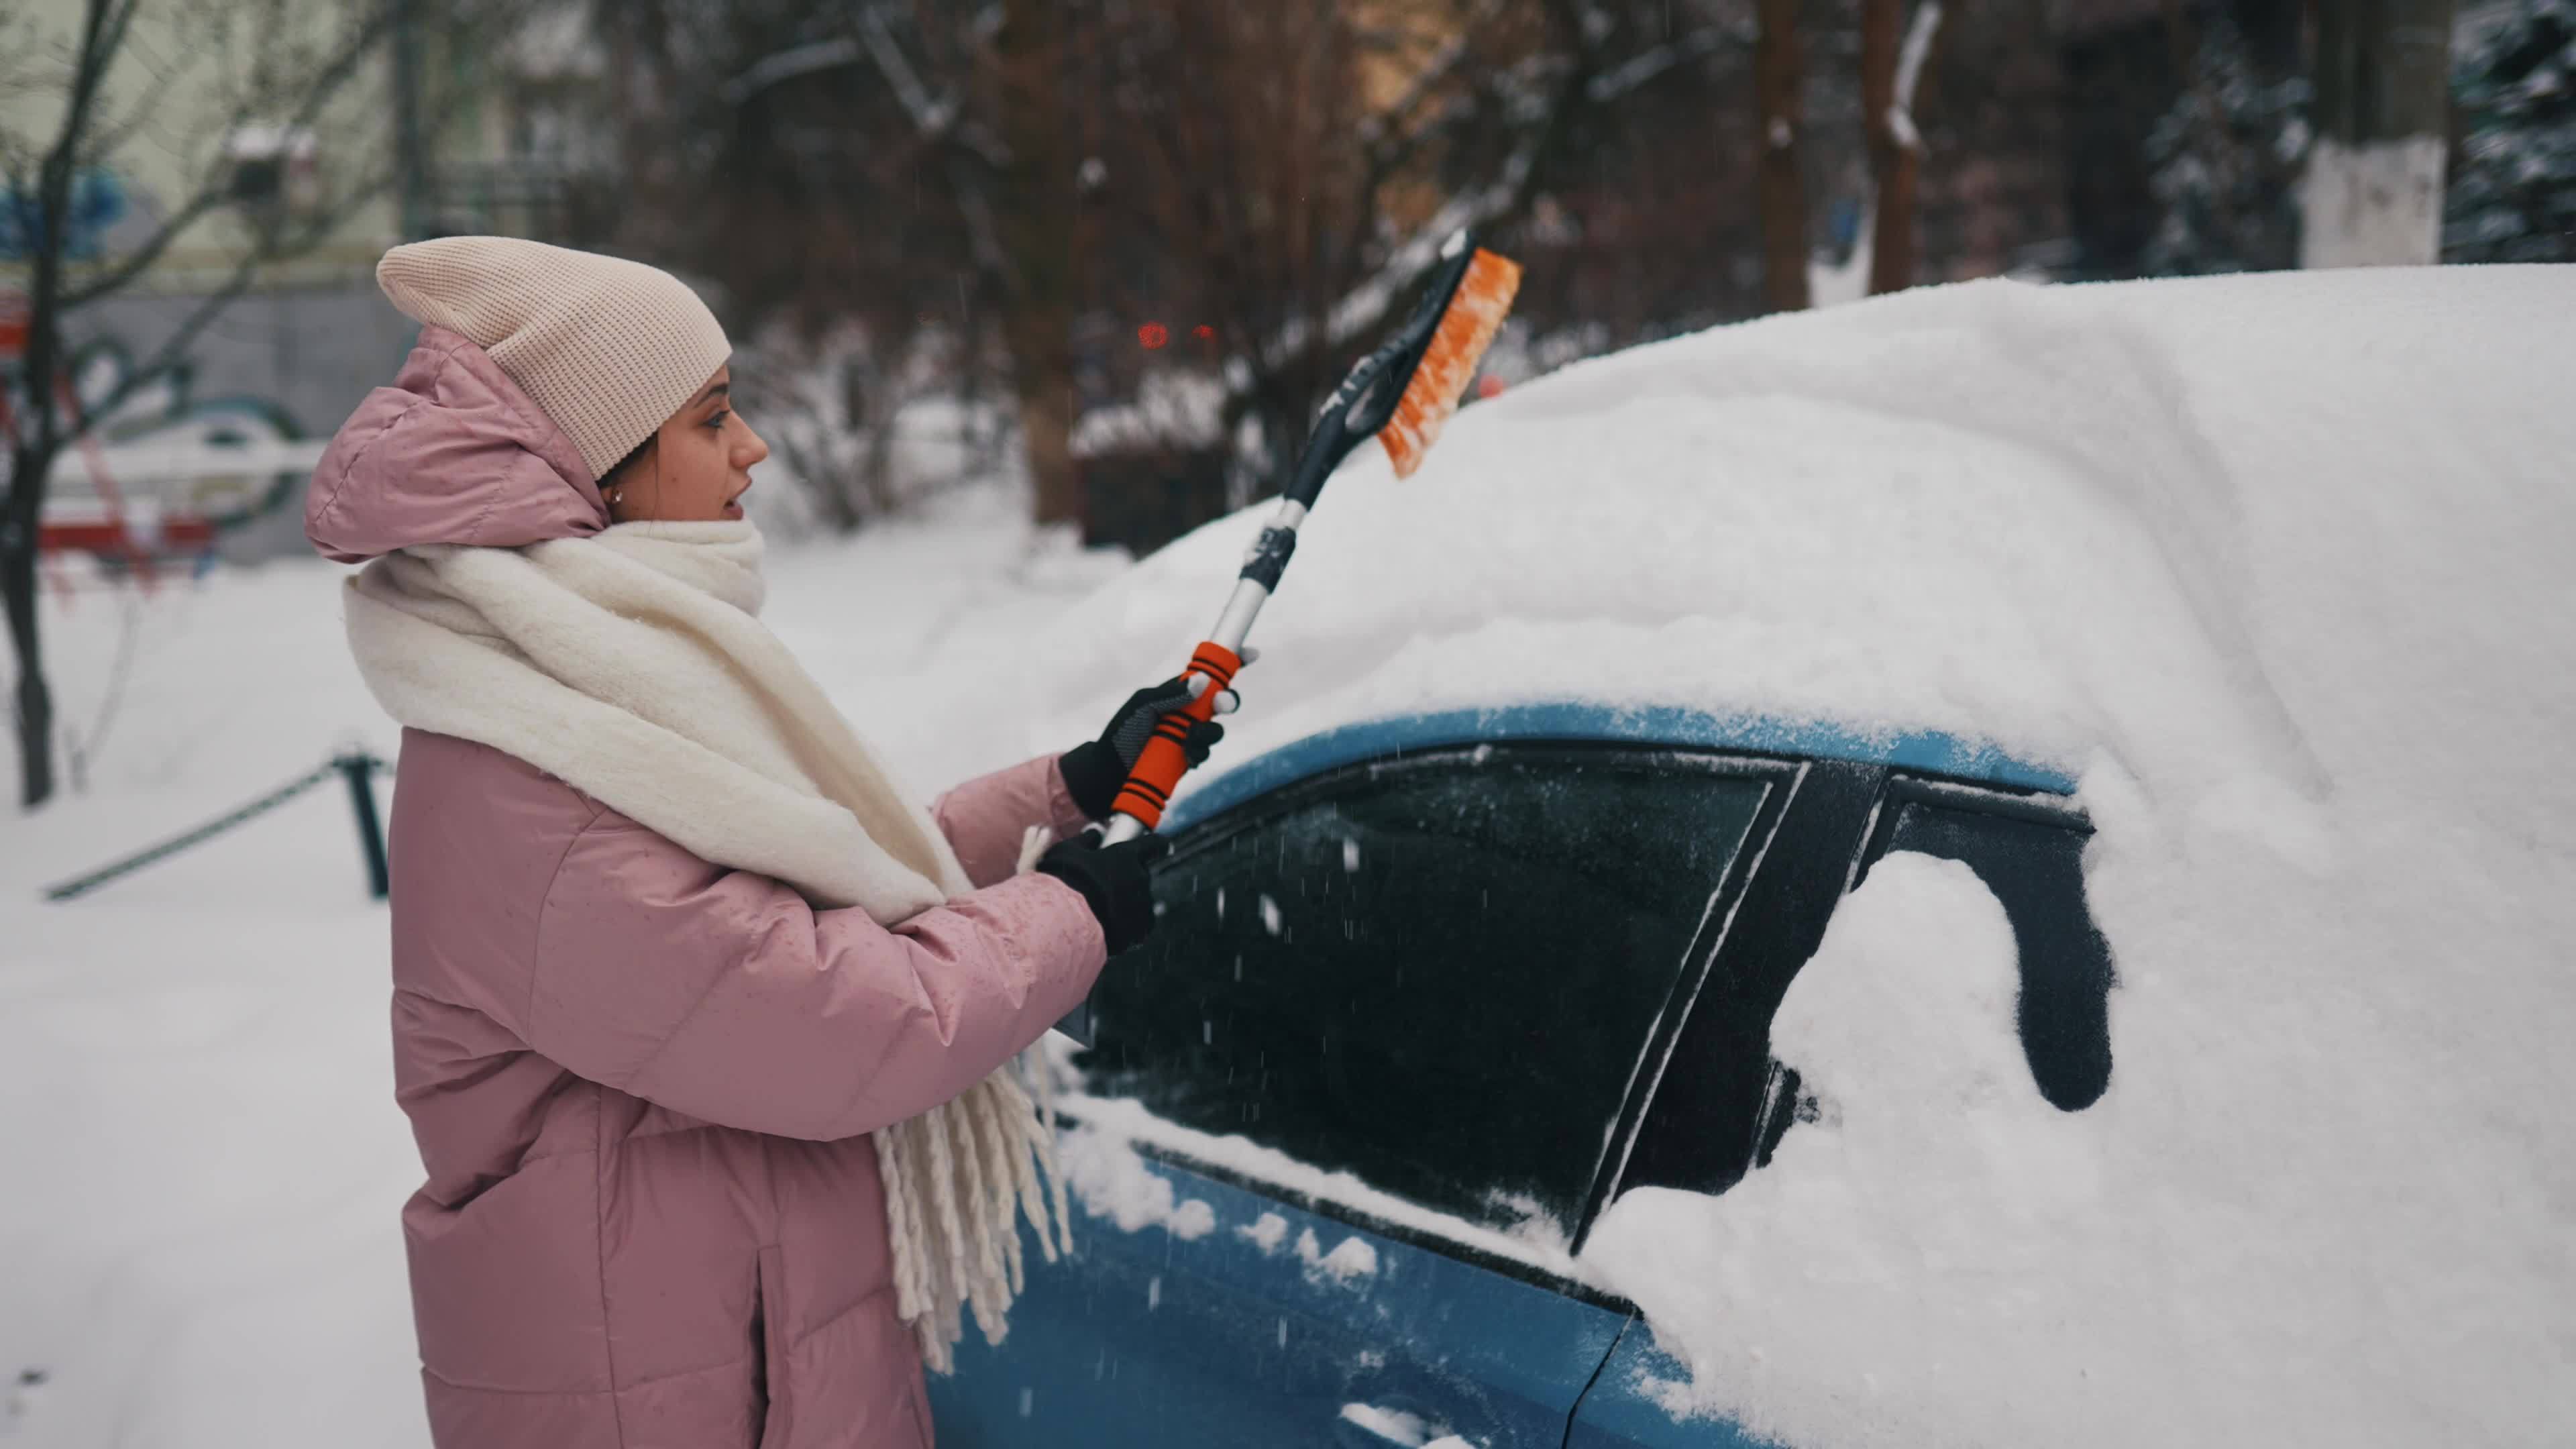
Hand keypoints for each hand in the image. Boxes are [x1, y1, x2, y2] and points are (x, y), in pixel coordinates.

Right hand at [1034, 830, 1169, 954]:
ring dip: (1128, 902)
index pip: (1153, 844)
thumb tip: (1095, 834)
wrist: (1061, 924)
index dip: (1158, 844)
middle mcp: (1140, 879)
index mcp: (1126, 856)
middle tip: (1105, 884)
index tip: (1163, 846)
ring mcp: (1142, 907)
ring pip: (1140, 900)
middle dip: (1128, 876)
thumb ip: (1085, 840)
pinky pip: (1140, 924)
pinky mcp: (1139, 932)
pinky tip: (1112, 927)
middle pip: (1141, 874)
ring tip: (1102, 910)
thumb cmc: (1062, 882)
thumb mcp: (1066, 850)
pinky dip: (1129, 924)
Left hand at [1059, 655, 1253, 819]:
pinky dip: (1198, 753)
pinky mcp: (1189, 758)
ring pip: (1216, 731)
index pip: (1208, 674)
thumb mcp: (1141, 706)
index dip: (1231, 663)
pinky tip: (1184, 756)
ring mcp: (1190, 736)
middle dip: (1228, 702)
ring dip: (1207, 734)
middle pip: (1222, 702)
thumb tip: (1203, 682)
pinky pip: (1205, 754)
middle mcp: (1188, 712)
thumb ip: (1170, 693)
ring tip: (1187, 739)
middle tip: (1221, 706)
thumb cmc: (1121, 732)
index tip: (1250, 655)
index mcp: (1177, 692)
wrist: (1109, 773)